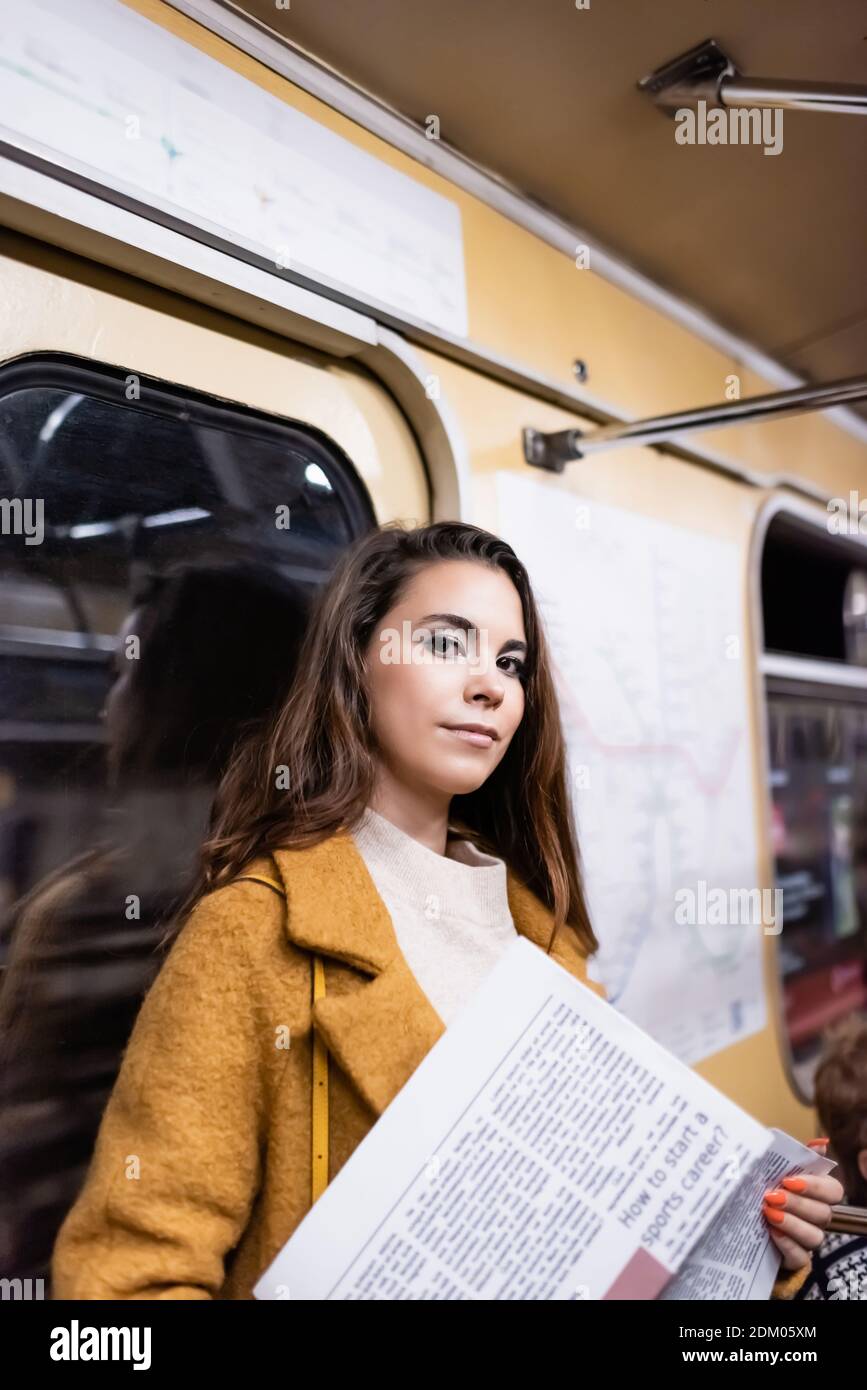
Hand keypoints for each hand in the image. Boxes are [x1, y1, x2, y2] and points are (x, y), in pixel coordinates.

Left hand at [761, 1139, 844, 1270]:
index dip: (815, 1186)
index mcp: (818, 1193)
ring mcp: (808, 1239)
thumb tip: (821, 1142)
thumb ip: (798, 1155)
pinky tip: (771, 1232)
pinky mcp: (795, 1258)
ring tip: (769, 1212)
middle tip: (773, 1195)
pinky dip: (786, 1244)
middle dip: (798, 1204)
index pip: (833, 1191)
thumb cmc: (767, 1185)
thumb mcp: (778, 1168)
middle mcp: (818, 1217)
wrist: (743, 1216)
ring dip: (792, 1223)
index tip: (789, 1180)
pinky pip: (799, 1256)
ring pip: (814, 1236)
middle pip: (822, 1213)